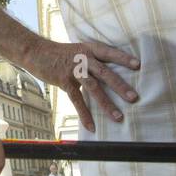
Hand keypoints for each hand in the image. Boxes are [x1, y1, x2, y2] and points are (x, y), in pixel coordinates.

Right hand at [21, 39, 138, 132]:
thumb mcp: (80, 50)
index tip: (138, 66)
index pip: (110, 52)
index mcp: (90, 49)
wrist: (37, 52)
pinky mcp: (63, 81)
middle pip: (105, 72)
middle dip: (120, 86)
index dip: (123, 58)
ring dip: (106, 103)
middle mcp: (84, 58)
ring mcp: (73, 70)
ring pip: (93, 87)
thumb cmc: (61, 53)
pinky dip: (84, 114)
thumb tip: (112, 72)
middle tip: (134, 98)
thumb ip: (94, 59)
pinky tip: (92, 126)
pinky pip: (76, 100)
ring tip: (118, 117)